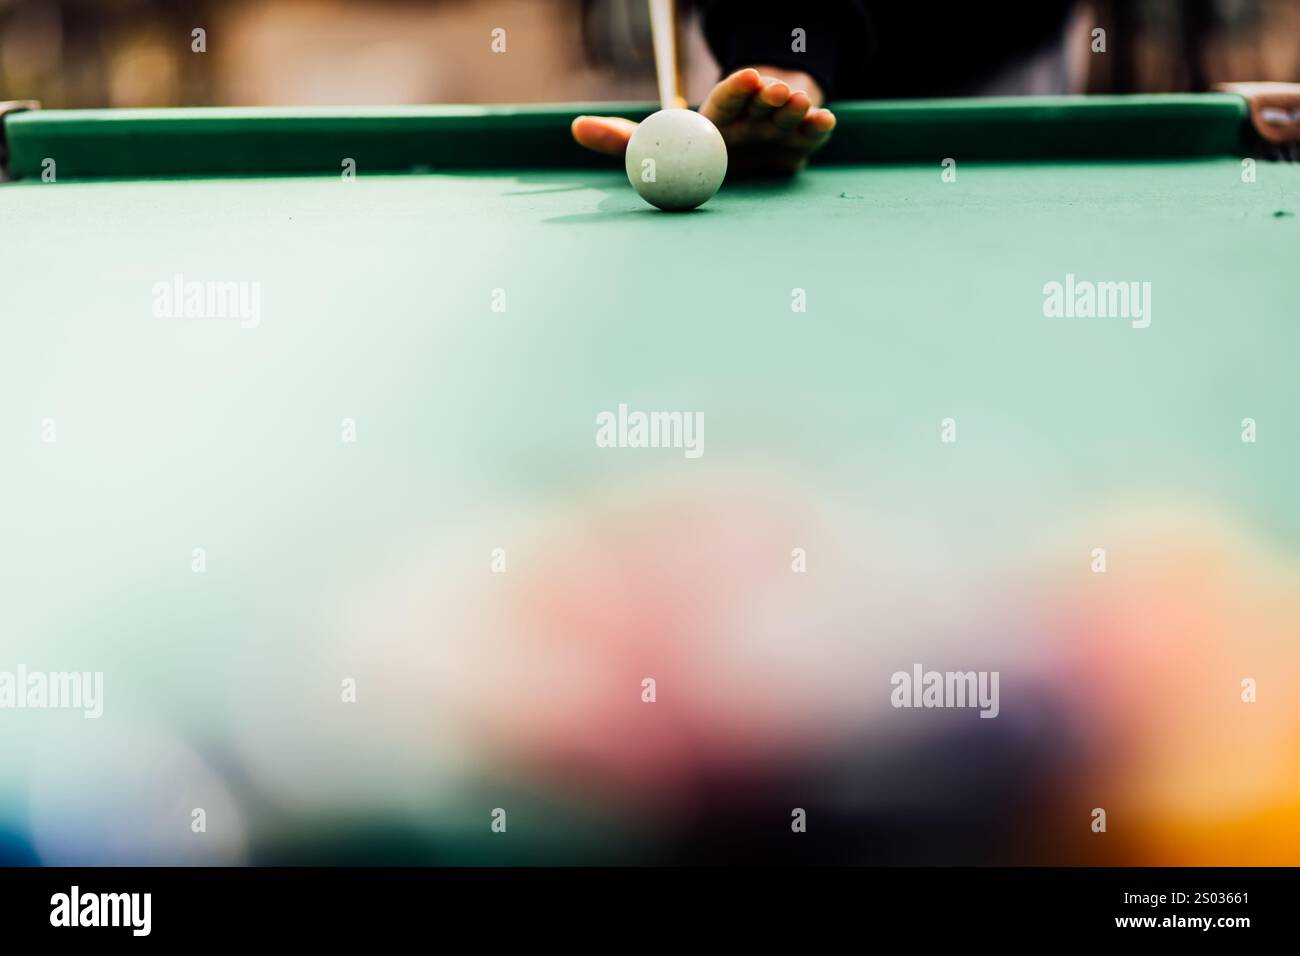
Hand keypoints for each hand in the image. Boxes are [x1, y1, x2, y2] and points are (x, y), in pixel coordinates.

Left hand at [571, 67, 836, 176]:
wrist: (742, 157)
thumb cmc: (691, 151)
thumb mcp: (654, 144)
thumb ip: (618, 141)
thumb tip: (575, 129)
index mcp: (716, 118)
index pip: (726, 99)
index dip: (737, 89)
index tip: (749, 77)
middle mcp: (749, 120)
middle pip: (760, 105)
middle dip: (770, 96)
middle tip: (777, 91)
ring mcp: (776, 132)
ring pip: (786, 118)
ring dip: (794, 110)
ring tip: (800, 105)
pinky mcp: (798, 147)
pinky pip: (809, 137)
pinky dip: (817, 129)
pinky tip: (824, 122)